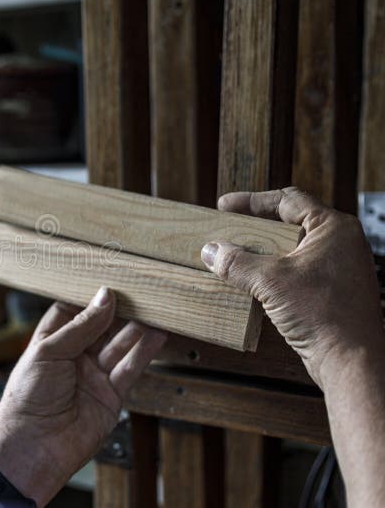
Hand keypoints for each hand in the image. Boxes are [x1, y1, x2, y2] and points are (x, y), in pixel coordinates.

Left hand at [0, 287, 166, 505]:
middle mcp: (73, 357)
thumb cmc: (26, 399)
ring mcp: (93, 376)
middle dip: (119, 310)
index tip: (110, 279)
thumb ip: (81, 325)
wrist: (32, 448)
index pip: (73, 310)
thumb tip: (105, 297)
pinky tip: (157, 334)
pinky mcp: (111, 395)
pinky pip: (130, 368)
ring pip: (119, 345)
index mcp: (51, 342)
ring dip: (137, 328)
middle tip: (140, 290)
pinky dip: (144, 351)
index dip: (90, 296)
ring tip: (156, 307)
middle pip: (101, 326)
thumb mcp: (49, 351)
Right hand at [200, 187, 382, 388]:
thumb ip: (237, 262)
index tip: (225, 205)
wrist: (350, 361)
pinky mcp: (331, 290)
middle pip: (289, 222)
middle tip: (227, 228)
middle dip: (255, 225)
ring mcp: (337, 267)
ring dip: (261, 251)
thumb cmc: (325, 316)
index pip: (287, 200)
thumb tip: (211, 251)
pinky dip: (272, 271)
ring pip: (291, 248)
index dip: (252, 200)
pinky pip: (295, 270)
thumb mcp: (270, 281)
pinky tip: (251, 281)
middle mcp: (339, 243)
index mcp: (333, 228)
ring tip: (234, 255)